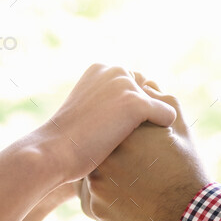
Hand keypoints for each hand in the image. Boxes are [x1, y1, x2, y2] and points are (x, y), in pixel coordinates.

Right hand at [31, 65, 176, 186]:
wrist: (54, 151)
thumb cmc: (66, 142)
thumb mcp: (85, 113)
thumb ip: (106, 105)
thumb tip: (123, 117)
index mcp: (101, 68)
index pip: (135, 84)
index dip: (133, 109)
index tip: (124, 130)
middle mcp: (115, 70)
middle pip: (151, 91)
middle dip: (148, 113)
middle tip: (139, 139)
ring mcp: (127, 86)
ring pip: (161, 103)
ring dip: (154, 124)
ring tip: (144, 145)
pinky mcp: (136, 104)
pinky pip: (167, 115)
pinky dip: (163, 132)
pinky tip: (150, 148)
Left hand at [78, 83, 209, 220]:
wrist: (190, 217)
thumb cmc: (187, 170)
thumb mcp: (179, 127)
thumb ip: (159, 101)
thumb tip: (143, 83)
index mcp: (123, 131)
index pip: (108, 125)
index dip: (120, 135)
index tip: (136, 148)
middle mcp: (105, 154)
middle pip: (95, 149)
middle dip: (108, 156)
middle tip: (132, 169)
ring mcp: (96, 182)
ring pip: (89, 174)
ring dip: (103, 179)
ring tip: (130, 187)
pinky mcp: (93, 207)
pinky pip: (88, 199)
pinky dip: (102, 201)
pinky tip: (124, 203)